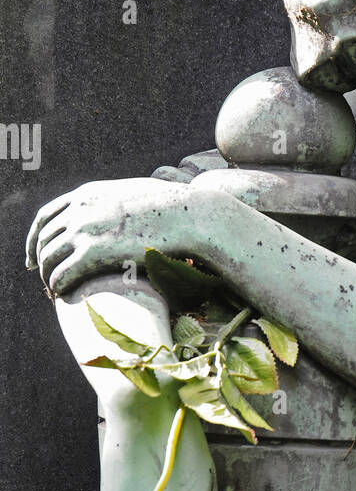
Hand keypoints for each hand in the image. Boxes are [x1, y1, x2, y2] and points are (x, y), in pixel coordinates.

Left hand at [26, 177, 212, 294]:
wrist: (187, 215)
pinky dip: (58, 286)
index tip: (34, 256)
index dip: (35, 239)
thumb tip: (122, 212)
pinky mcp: (93, 253)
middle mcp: (79, 210)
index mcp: (86, 194)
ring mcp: (84, 230)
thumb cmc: (171, 207)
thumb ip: (116, 202)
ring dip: (48, 278)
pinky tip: (63, 295)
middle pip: (44, 239)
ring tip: (55, 291)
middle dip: (40, 262)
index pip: (45, 216)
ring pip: (49, 258)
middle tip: (45, 279)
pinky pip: (62, 274)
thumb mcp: (134, 194)